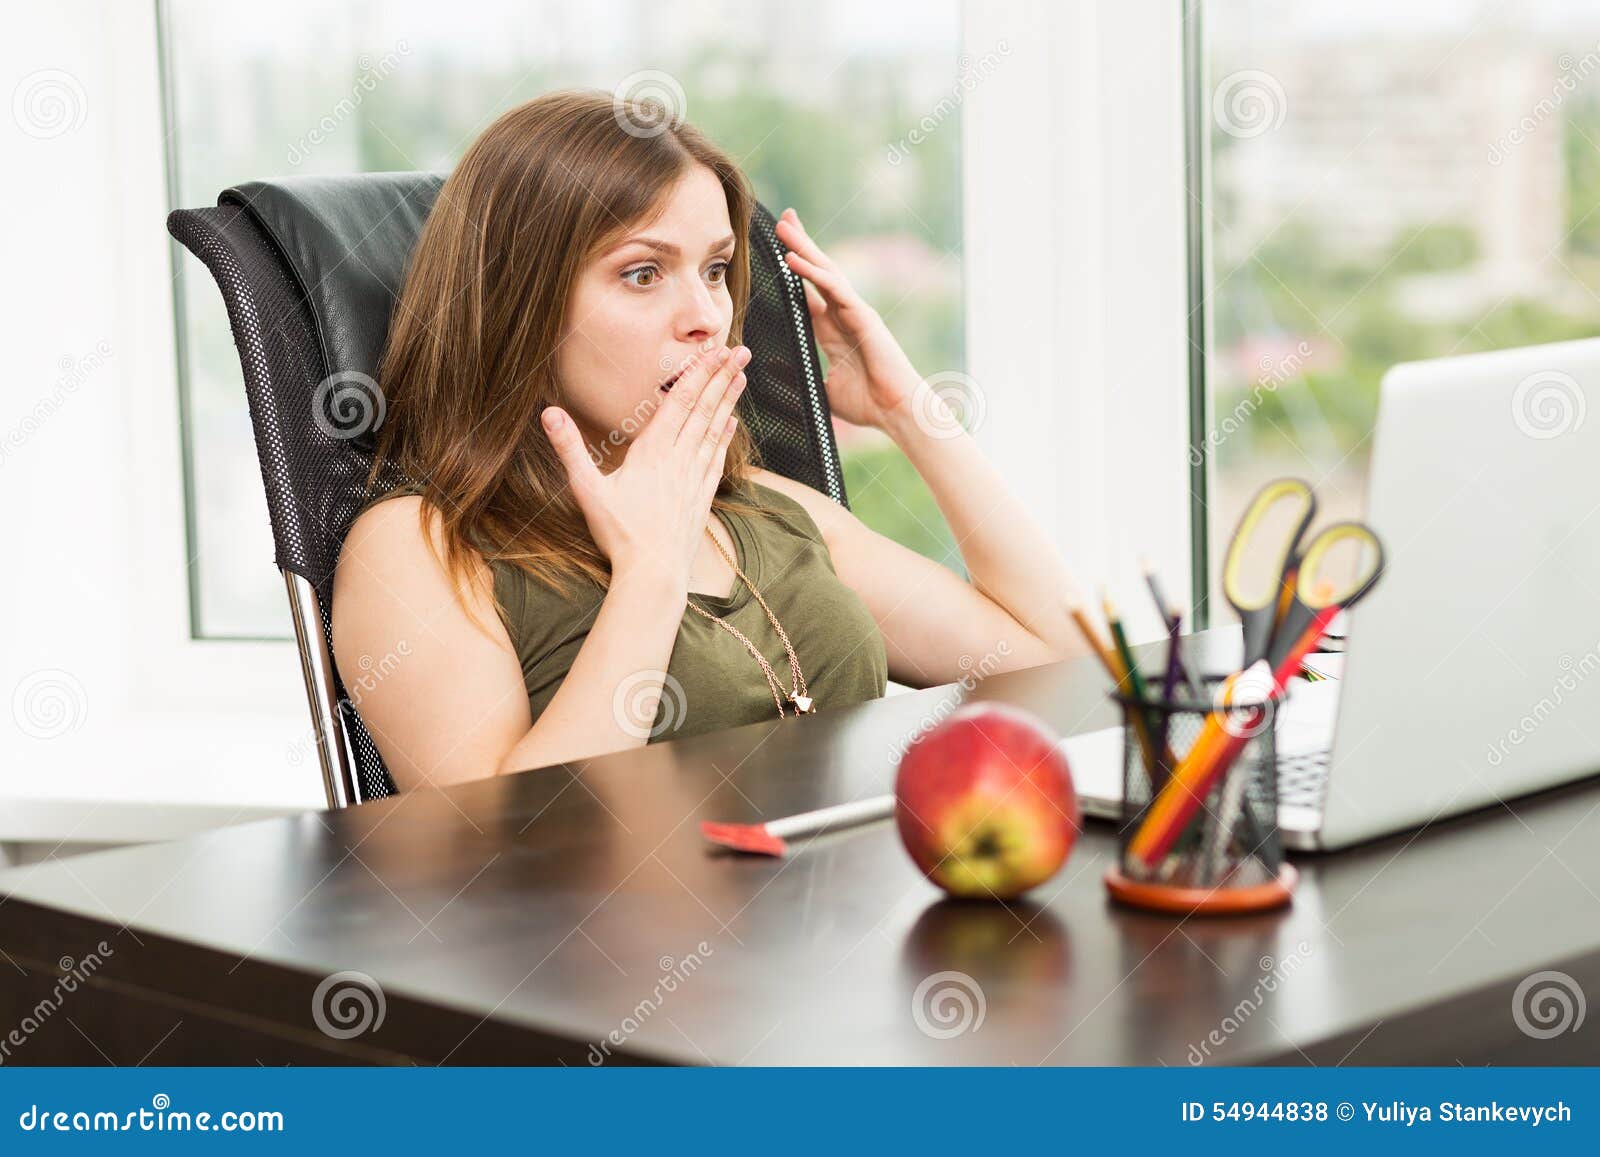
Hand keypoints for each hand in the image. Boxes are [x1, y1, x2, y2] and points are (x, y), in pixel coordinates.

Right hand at [541, 345, 749, 588]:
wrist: (653, 573)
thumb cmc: (618, 533)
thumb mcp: (586, 489)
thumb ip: (569, 449)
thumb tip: (548, 413)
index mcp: (652, 452)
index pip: (679, 402)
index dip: (698, 374)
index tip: (714, 351)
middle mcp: (678, 459)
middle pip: (703, 409)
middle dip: (721, 378)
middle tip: (740, 352)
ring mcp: (694, 477)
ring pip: (714, 430)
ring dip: (728, 402)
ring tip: (741, 377)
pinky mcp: (702, 496)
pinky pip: (716, 458)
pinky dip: (725, 437)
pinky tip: (731, 424)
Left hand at [775, 208, 920, 430]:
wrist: (896, 412)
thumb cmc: (868, 404)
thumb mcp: (821, 389)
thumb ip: (796, 375)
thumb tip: (770, 367)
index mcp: (832, 331)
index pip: (808, 293)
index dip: (794, 272)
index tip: (777, 251)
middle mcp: (842, 315)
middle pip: (817, 272)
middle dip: (800, 245)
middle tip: (783, 219)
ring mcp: (854, 312)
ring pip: (825, 272)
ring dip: (803, 248)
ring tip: (784, 226)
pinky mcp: (863, 315)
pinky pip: (834, 288)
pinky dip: (812, 272)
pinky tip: (792, 258)